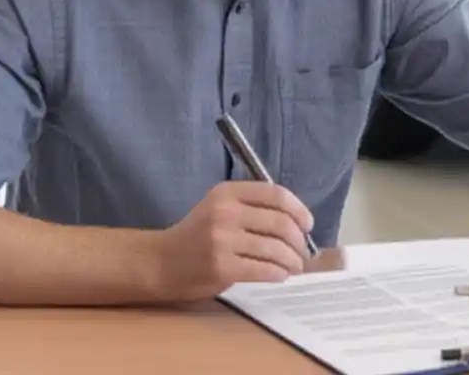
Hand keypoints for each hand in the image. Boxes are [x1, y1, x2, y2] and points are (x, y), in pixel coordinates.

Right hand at [153, 181, 314, 300]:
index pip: (276, 194)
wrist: (161, 262)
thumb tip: (296, 221)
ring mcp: (223, 240)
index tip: (307, 224)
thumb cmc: (196, 235)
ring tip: (294, 266)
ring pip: (275, 249)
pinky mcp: (222, 267)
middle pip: (281, 223)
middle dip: (299, 241)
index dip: (299, 210)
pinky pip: (264, 269)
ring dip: (292, 260)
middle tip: (302, 252)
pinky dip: (278, 273)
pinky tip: (280, 275)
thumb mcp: (219, 207)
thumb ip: (251, 207)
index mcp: (227, 193)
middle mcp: (226, 212)